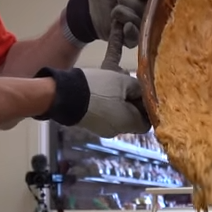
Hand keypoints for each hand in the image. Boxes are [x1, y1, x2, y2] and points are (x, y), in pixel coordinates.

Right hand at [35, 66, 150, 136]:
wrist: (64, 95)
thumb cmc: (99, 89)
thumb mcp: (123, 81)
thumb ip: (138, 88)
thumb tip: (143, 93)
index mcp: (128, 123)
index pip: (147, 123)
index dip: (147, 109)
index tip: (144, 95)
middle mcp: (117, 130)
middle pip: (132, 118)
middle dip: (132, 101)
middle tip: (128, 84)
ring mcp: (101, 129)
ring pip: (118, 114)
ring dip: (119, 100)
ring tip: (114, 81)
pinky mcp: (90, 124)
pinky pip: (104, 113)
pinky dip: (107, 103)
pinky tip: (102, 87)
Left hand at [65, 0, 153, 45]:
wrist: (89, 5)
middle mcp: (151, 13)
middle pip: (147, 9)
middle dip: (128, 1)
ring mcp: (143, 27)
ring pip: (139, 21)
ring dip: (122, 13)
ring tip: (115, 11)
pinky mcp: (133, 40)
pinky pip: (135, 37)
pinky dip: (125, 30)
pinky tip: (119, 24)